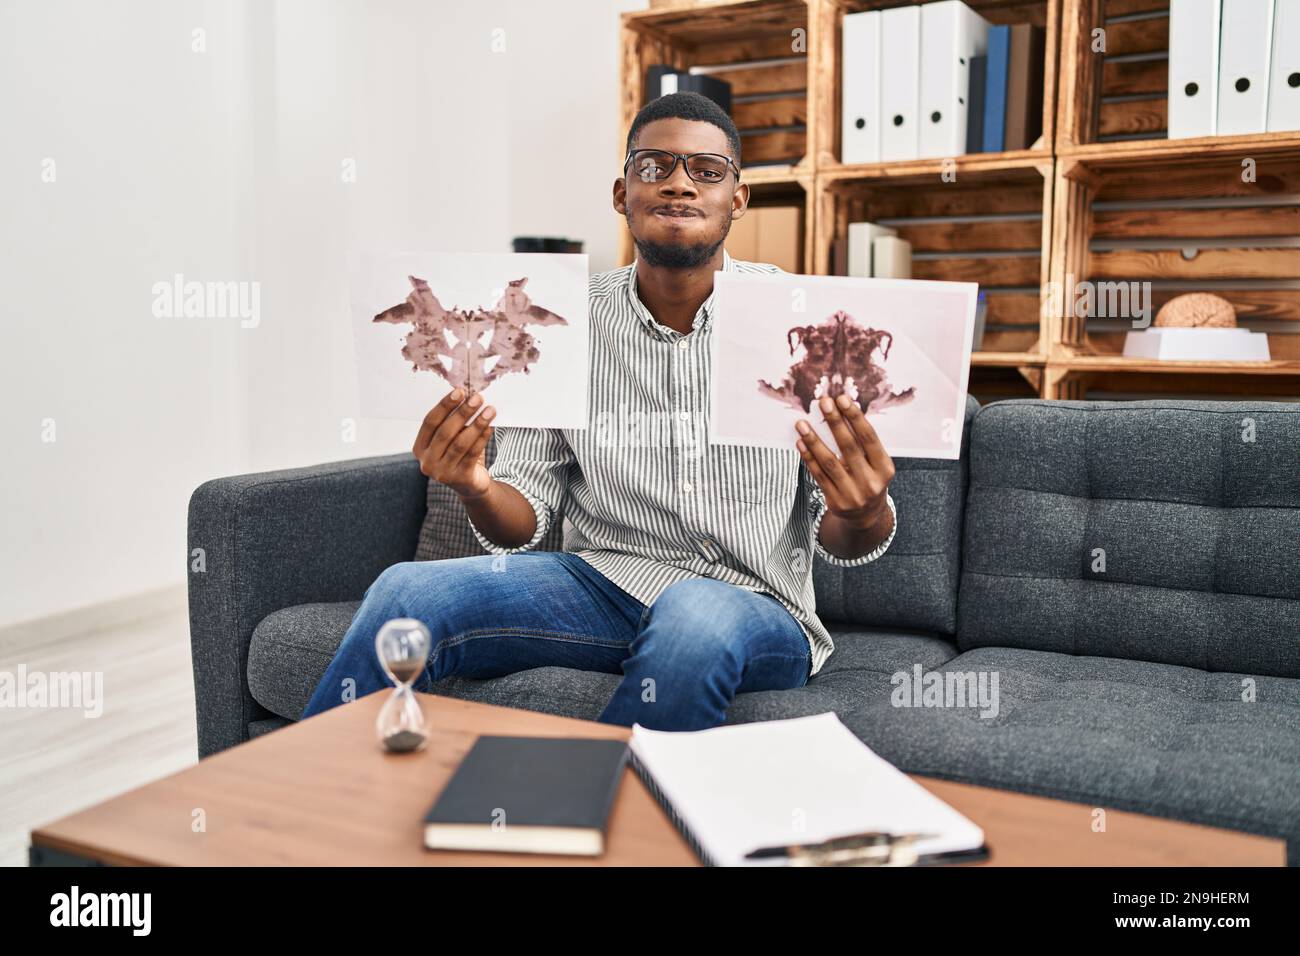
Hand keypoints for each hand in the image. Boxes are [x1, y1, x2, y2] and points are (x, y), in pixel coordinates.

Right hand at [412, 387, 495, 499]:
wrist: (471, 485)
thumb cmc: (460, 455)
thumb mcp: (452, 439)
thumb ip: (454, 422)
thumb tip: (468, 395)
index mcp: (420, 448)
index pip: (429, 422)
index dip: (444, 406)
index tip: (459, 391)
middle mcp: (427, 462)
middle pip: (445, 432)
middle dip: (462, 413)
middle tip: (478, 398)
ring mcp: (442, 472)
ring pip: (460, 443)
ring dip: (477, 424)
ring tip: (490, 410)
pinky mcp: (460, 479)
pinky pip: (473, 454)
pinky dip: (482, 438)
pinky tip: (491, 426)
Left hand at [795, 394, 895, 529]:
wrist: (866, 516)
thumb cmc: (870, 479)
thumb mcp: (875, 464)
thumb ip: (862, 443)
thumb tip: (842, 411)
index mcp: (884, 468)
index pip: (869, 438)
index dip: (855, 417)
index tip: (842, 399)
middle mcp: (870, 482)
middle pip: (849, 447)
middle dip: (835, 422)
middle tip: (823, 403)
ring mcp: (852, 494)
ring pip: (829, 462)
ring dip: (814, 440)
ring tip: (801, 423)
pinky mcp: (835, 501)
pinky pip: (818, 475)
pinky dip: (808, 458)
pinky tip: (801, 443)